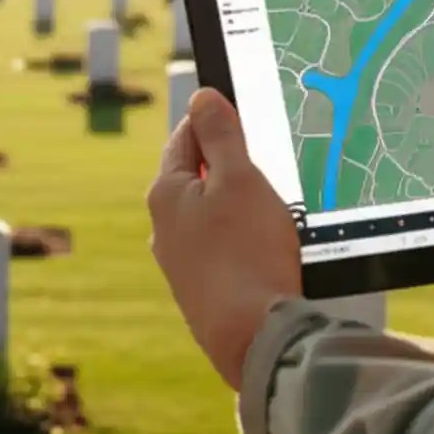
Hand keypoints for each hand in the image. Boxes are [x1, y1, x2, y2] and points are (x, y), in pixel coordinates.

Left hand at [147, 88, 301, 390]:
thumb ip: (220, 134)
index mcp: (165, 193)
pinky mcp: (200, 291)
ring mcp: (179, 263)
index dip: (215, 121)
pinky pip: (219, 250)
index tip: (240, 113)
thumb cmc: (248, 253)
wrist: (255, 337)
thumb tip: (202, 96)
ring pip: (208, 216)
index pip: (186, 137)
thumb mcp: (239, 178)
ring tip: (270, 210)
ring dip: (235, 207)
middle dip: (228, 166)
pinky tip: (263, 250)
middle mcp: (162, 228)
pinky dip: (240, 241)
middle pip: (196, 177)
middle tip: (265, 161)